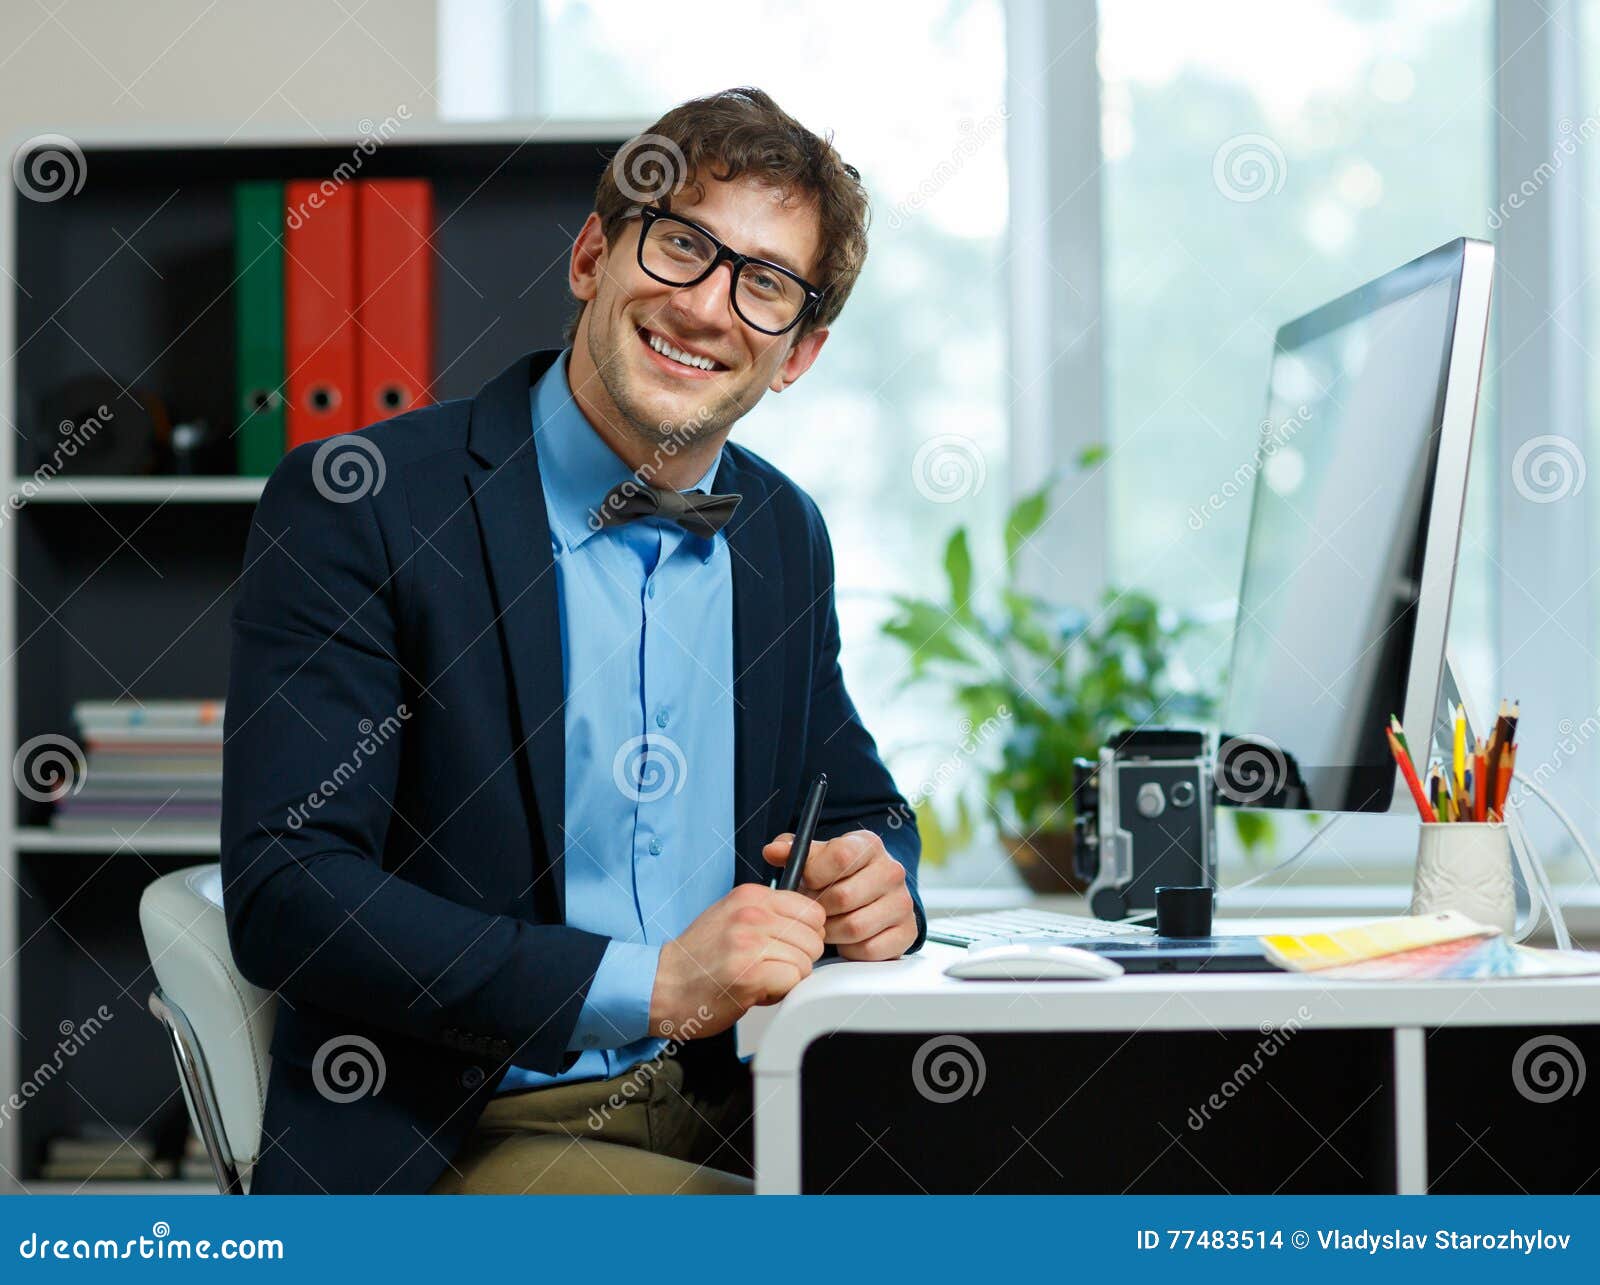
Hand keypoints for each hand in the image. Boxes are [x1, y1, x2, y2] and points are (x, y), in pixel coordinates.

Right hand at [649, 883, 824, 1038]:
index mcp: (750, 896)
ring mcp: (750, 942)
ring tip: (760, 978)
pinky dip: (779, 993)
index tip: (789, 946)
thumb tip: (809, 924)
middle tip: (772, 966)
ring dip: (788, 978)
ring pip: (805, 961)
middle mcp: (752, 914)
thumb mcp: (730, 917)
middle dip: (799, 958)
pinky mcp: (750, 973)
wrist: (661, 985)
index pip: (811, 910)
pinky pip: (793, 982)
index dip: (806, 934)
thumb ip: (767, 914)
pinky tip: (756, 991)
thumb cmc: (695, 958)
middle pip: (814, 938)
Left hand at [762, 829, 917, 961]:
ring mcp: (902, 903)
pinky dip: (849, 949)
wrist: (875, 894)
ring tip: (824, 925)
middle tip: (811, 911)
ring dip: (831, 932)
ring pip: (855, 927)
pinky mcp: (906, 932)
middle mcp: (891, 871)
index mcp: (869, 845)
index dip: (814, 874)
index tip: (807, 882)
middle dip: (819, 908)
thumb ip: (793, 852)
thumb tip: (772, 851)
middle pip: (844, 897)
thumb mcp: (818, 857)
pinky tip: (845, 939)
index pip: (841, 856)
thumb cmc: (840, 875)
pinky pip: (869, 950)